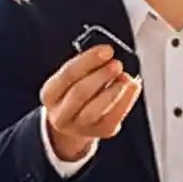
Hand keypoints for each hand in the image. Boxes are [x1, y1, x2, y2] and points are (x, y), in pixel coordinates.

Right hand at [39, 44, 141, 159]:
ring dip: (113, 91)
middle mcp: (61, 113)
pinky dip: (126, 100)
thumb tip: (110, 56)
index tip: (107, 50)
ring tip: (125, 78)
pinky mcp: (102, 132)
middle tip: (117, 64)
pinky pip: (114, 117)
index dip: (89, 60)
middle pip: (80, 93)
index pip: (68, 74)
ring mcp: (80, 126)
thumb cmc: (76, 90)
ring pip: (96, 109)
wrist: (76, 121)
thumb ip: (87, 67)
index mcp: (50, 94)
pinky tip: (132, 86)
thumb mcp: (73, 78)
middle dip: (101, 76)